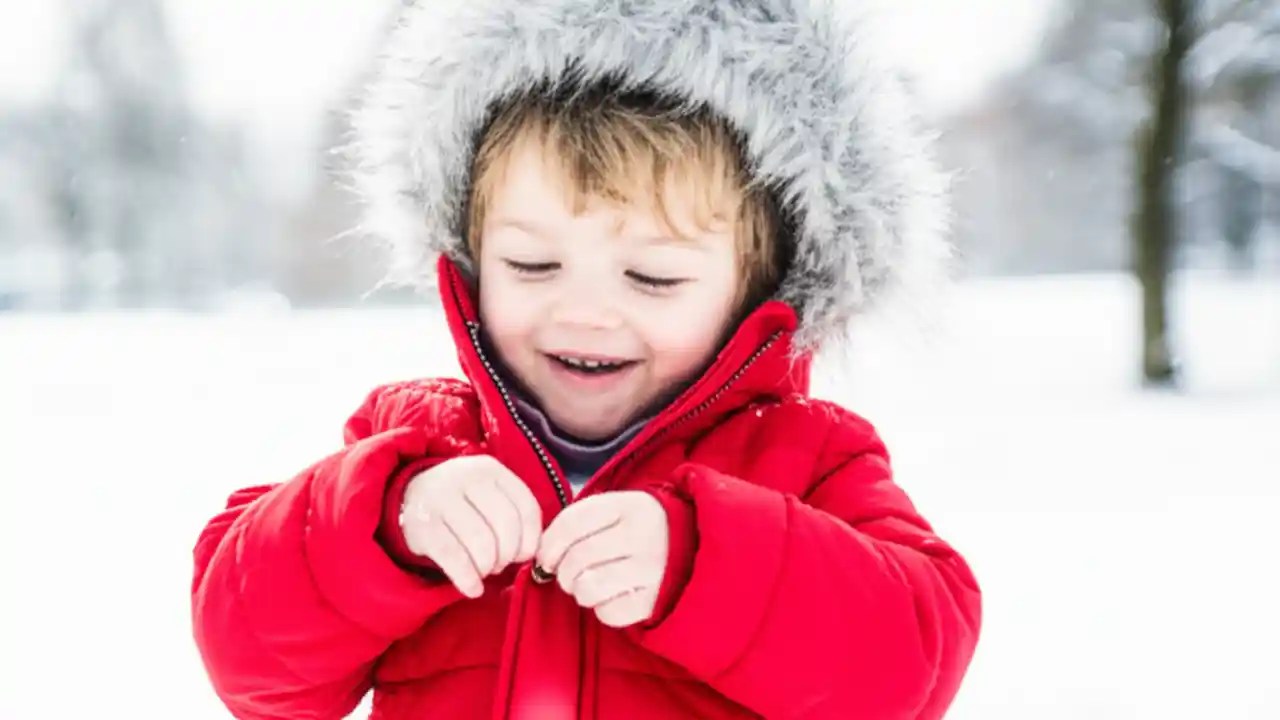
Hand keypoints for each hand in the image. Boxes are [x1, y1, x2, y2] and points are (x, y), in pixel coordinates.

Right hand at [400, 455, 541, 597]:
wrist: (407, 497)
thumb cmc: (461, 503)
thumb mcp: (488, 494)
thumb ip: (513, 514)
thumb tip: (533, 552)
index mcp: (490, 469)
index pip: (526, 507)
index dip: (530, 539)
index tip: (523, 555)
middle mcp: (465, 478)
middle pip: (505, 525)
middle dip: (508, 555)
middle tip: (499, 564)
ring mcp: (441, 499)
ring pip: (481, 542)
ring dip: (488, 567)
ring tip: (483, 570)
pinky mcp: (422, 524)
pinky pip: (454, 557)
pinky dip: (468, 579)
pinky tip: (472, 588)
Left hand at [535, 491, 668, 627]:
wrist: (695, 545)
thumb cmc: (641, 528)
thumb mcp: (617, 510)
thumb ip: (578, 524)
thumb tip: (541, 560)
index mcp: (630, 506)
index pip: (572, 523)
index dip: (548, 544)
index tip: (545, 558)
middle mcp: (644, 535)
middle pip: (576, 558)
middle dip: (562, 572)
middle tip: (569, 574)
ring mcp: (653, 570)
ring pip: (588, 588)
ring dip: (580, 590)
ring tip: (591, 584)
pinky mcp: (656, 600)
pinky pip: (609, 613)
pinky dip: (602, 608)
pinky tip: (613, 596)